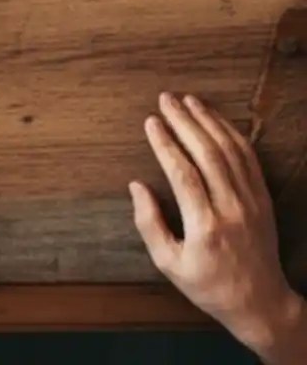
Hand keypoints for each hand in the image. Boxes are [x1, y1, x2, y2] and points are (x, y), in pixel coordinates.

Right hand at [132, 93, 305, 362]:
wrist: (259, 300)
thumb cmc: (207, 285)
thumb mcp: (168, 263)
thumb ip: (150, 223)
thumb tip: (136, 185)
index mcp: (205, 226)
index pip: (183, 174)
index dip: (165, 144)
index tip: (151, 122)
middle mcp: (232, 209)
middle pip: (207, 154)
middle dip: (184, 122)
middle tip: (165, 99)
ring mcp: (252, 202)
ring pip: (230, 151)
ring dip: (208, 121)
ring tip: (188, 100)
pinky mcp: (263, 199)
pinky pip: (248, 159)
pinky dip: (232, 134)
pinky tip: (216, 120)